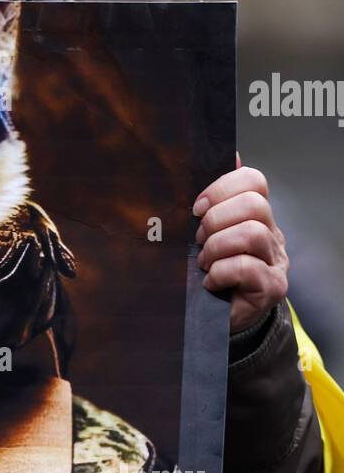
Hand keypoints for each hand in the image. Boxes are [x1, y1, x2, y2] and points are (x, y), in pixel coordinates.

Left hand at [194, 159, 288, 333]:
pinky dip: (221, 272)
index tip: (197, 207)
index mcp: (255, 215)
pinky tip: (211, 282)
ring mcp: (275, 261)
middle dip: (217, 219)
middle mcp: (271, 234)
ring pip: (252, 233)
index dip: (222, 187)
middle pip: (254, 204)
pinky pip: (247, 267)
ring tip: (205, 262)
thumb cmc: (208, 273)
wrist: (217, 318)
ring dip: (217, 247)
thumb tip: (229, 154)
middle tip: (199, 239)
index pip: (253, 181)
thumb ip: (212, 201)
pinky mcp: (272, 287)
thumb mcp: (203, 235)